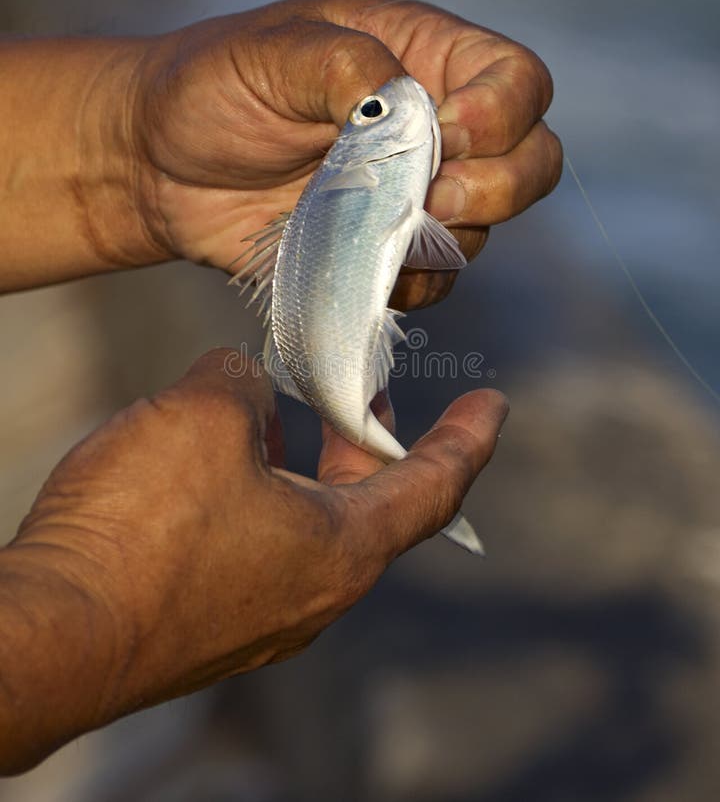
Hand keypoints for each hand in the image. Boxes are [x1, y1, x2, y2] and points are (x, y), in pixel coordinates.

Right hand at [0, 349, 507, 772]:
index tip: (494, 405)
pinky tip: (215, 459)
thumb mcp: (205, 416)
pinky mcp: (209, 621)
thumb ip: (240, 385)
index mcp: (342, 548)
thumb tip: (241, 387)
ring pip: (306, 522)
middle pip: (368, 502)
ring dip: (304, 462)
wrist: (50, 636)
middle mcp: (313, 592)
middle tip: (366, 389)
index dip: (469, 437)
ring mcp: (261, 616)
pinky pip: (256, 544)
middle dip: (368, 437)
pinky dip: (257, 491)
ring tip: (280, 408)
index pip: (435, 486)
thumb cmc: (140, 531)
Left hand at [131, 0, 561, 306]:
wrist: (160, 168)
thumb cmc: (210, 90)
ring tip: (372, 229)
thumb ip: (345, 65)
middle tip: (431, 198)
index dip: (502, 116)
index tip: (445, 134)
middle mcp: (433, 129)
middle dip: (497, 190)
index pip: (517, 83)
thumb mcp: (270, 54)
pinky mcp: (382, 250)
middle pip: (531, 163)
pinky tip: (362, 267)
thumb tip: (404, 110)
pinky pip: (432, 280)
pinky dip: (409, 283)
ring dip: (443, 241)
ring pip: (483, 231)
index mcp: (422, 58)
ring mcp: (412, 194)